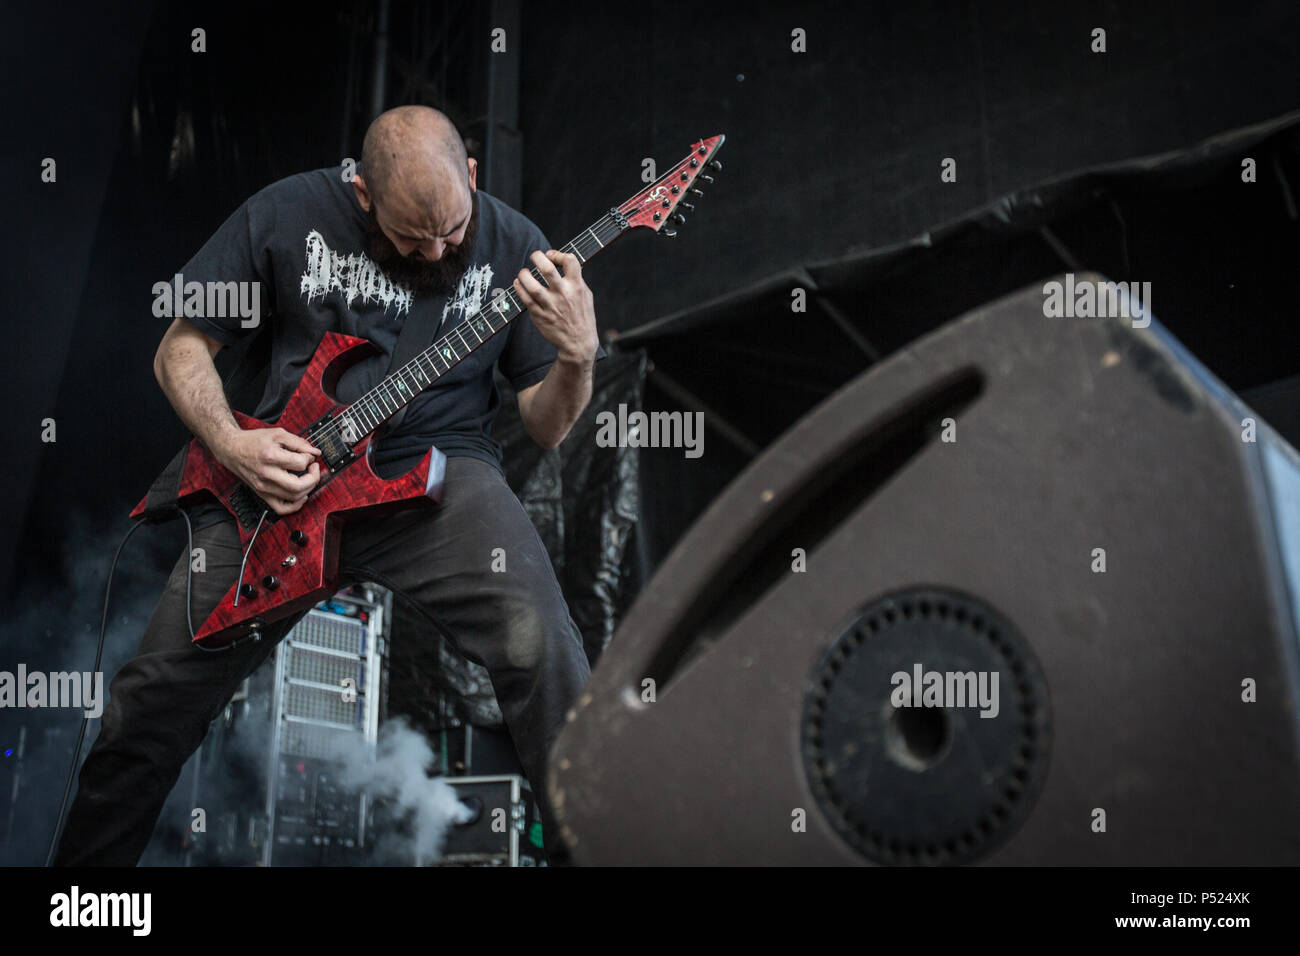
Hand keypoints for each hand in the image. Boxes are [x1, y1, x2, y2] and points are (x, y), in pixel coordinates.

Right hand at [217, 428, 321, 515]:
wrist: (232, 449)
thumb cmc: (253, 441)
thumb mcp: (277, 434)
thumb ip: (299, 442)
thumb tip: (315, 452)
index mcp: (270, 457)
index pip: (300, 463)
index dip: (310, 458)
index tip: (309, 455)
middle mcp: (266, 474)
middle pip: (298, 486)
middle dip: (314, 478)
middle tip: (314, 468)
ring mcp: (264, 487)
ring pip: (293, 497)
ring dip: (308, 489)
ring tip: (308, 478)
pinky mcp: (262, 494)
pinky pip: (281, 508)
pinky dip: (295, 505)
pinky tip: (301, 495)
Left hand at [513, 250, 598, 364]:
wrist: (578, 343)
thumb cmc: (582, 317)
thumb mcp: (586, 295)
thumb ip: (576, 279)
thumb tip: (563, 263)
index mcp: (577, 287)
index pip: (570, 261)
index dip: (558, 254)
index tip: (551, 256)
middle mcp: (563, 294)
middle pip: (547, 268)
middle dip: (537, 257)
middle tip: (534, 257)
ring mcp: (551, 306)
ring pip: (531, 285)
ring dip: (524, 274)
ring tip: (524, 273)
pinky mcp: (540, 316)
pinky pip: (525, 299)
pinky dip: (519, 288)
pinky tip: (518, 283)